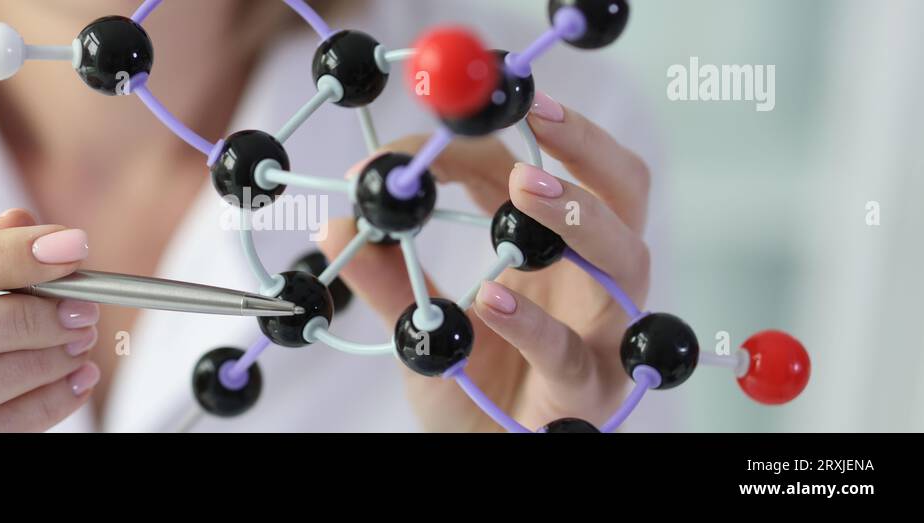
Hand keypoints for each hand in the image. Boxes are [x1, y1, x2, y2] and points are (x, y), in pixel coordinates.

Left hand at [318, 93, 651, 431]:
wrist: (484, 460)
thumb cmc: (472, 388)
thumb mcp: (424, 324)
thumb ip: (387, 276)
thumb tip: (340, 218)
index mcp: (561, 255)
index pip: (557, 172)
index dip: (515, 139)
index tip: (458, 120)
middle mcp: (595, 285)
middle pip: (625, 196)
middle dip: (585, 150)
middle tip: (534, 116)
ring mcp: (599, 337)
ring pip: (624, 263)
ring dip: (576, 218)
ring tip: (523, 188)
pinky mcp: (584, 393)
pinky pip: (569, 352)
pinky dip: (532, 322)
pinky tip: (491, 297)